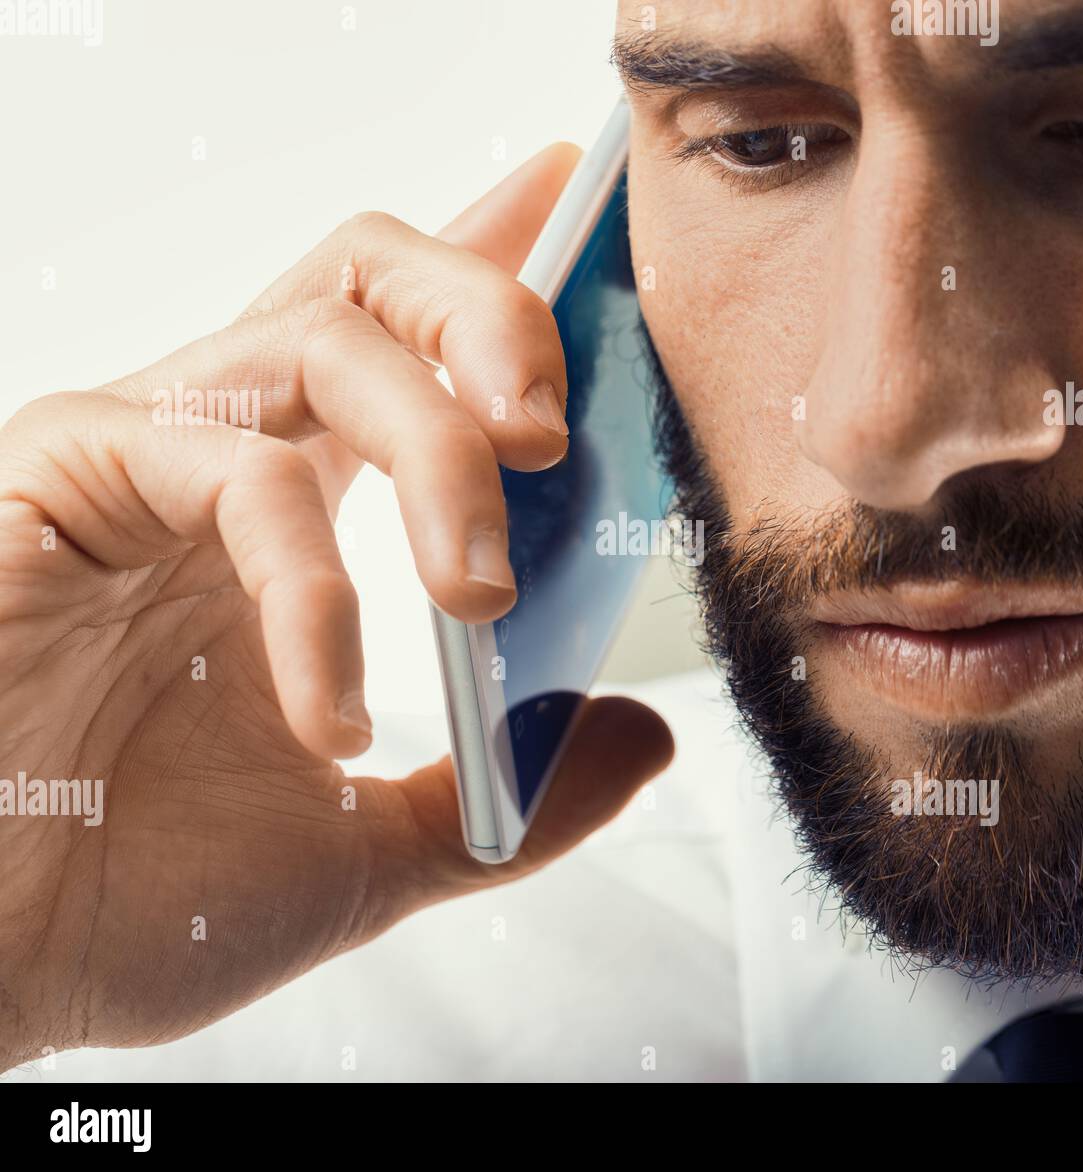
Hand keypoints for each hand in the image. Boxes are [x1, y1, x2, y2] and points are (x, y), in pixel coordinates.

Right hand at [0, 144, 672, 1068]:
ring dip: (439, 453)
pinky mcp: (61, 476)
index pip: (408, 338)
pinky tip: (327, 715)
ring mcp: (140, 451)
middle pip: (373, 274)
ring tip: (481, 593)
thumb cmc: (145, 895)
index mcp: (294, 500)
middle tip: (557, 435)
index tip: (571, 210)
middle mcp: (223, 446)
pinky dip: (313, 594)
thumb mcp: (377, 846)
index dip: (492, 261)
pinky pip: (236, 479)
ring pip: (323, 342)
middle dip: (491, 316)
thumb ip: (516, 793)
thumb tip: (647, 737)